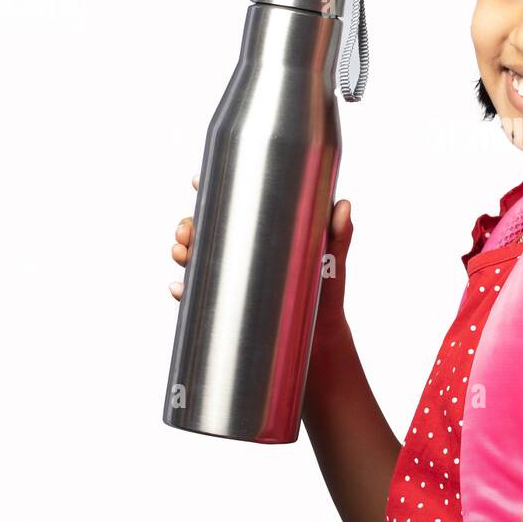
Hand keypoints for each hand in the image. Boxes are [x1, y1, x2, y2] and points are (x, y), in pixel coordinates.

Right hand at [169, 175, 355, 336]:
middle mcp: (243, 255)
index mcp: (263, 234)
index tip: (196, 181)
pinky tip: (178, 288)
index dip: (211, 192)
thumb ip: (340, 235)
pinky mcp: (227, 308)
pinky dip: (184, 292)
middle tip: (188, 230)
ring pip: (196, 260)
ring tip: (182, 253)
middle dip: (188, 225)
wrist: (321, 340)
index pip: (233, 207)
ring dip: (182, 252)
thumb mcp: (333, 261)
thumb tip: (344, 204)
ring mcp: (232, 281)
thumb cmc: (327, 294)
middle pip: (205, 231)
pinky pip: (197, 298)